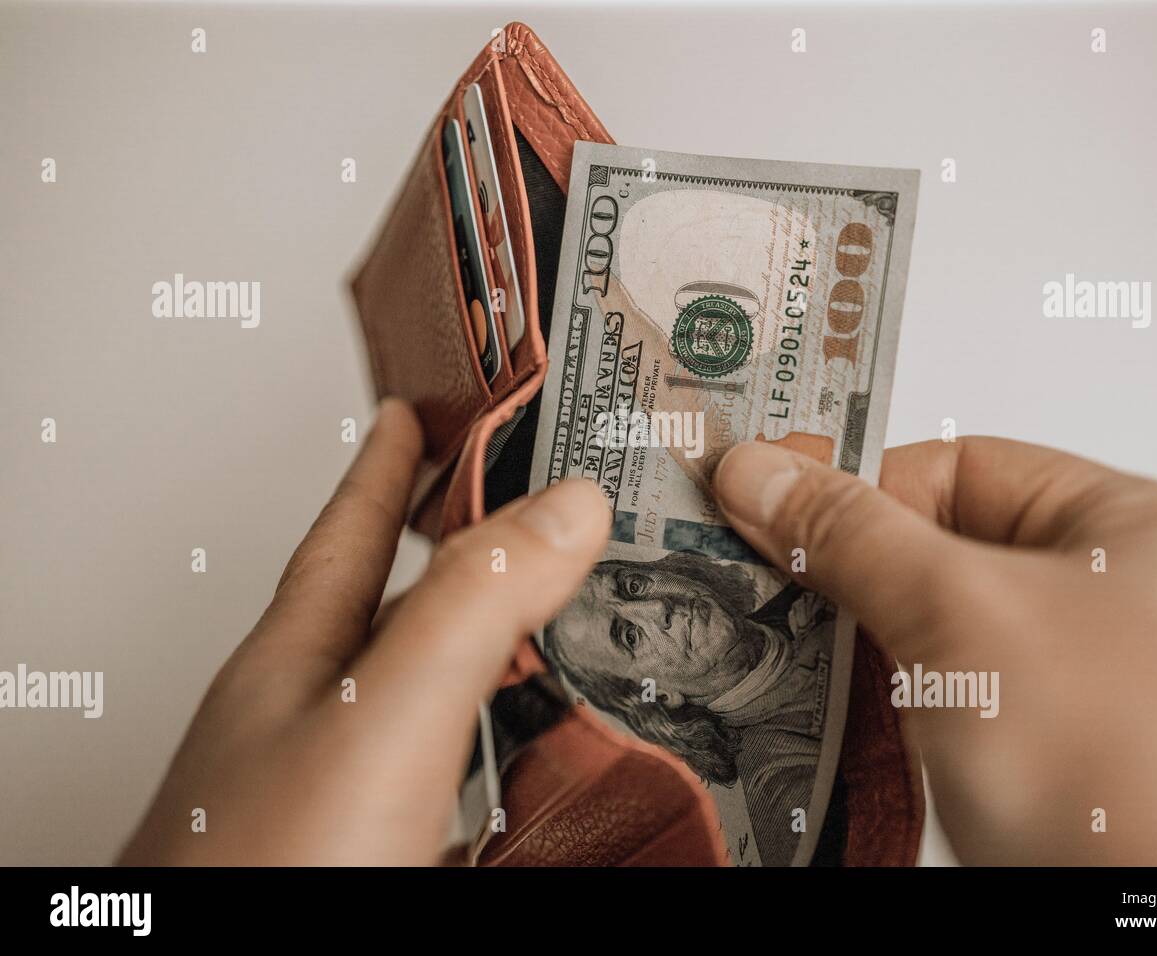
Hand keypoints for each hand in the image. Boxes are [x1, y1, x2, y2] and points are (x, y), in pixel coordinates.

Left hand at [118, 399, 609, 864]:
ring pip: (434, 705)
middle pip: (392, 610)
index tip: (418, 407)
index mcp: (296, 666)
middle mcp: (312, 728)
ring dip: (498, 659)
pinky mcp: (381, 865)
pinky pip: (459, 790)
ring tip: (560, 624)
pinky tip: (545, 776)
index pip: (348, 532)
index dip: (388, 464)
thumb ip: (472, 604)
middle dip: (458, 550)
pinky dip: (513, 763)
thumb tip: (565, 504)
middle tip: (522, 505)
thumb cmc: (262, 882)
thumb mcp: (379, 718)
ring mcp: (344, 804)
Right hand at [713, 437, 1156, 864]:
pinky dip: (897, 712)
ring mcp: (1096, 689)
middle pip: (951, 552)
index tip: (773, 509)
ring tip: (794, 661)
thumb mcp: (961, 618)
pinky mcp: (1064, 762)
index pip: (965, 469)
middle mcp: (1124, 602)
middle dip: (855, 574)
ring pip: (949, 637)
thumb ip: (852, 536)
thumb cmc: (1122, 771)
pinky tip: (844, 726)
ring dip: (869, 651)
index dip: (863, 485)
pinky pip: (959, 707)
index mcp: (1136, 530)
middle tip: (764, 583)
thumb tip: (763, 474)